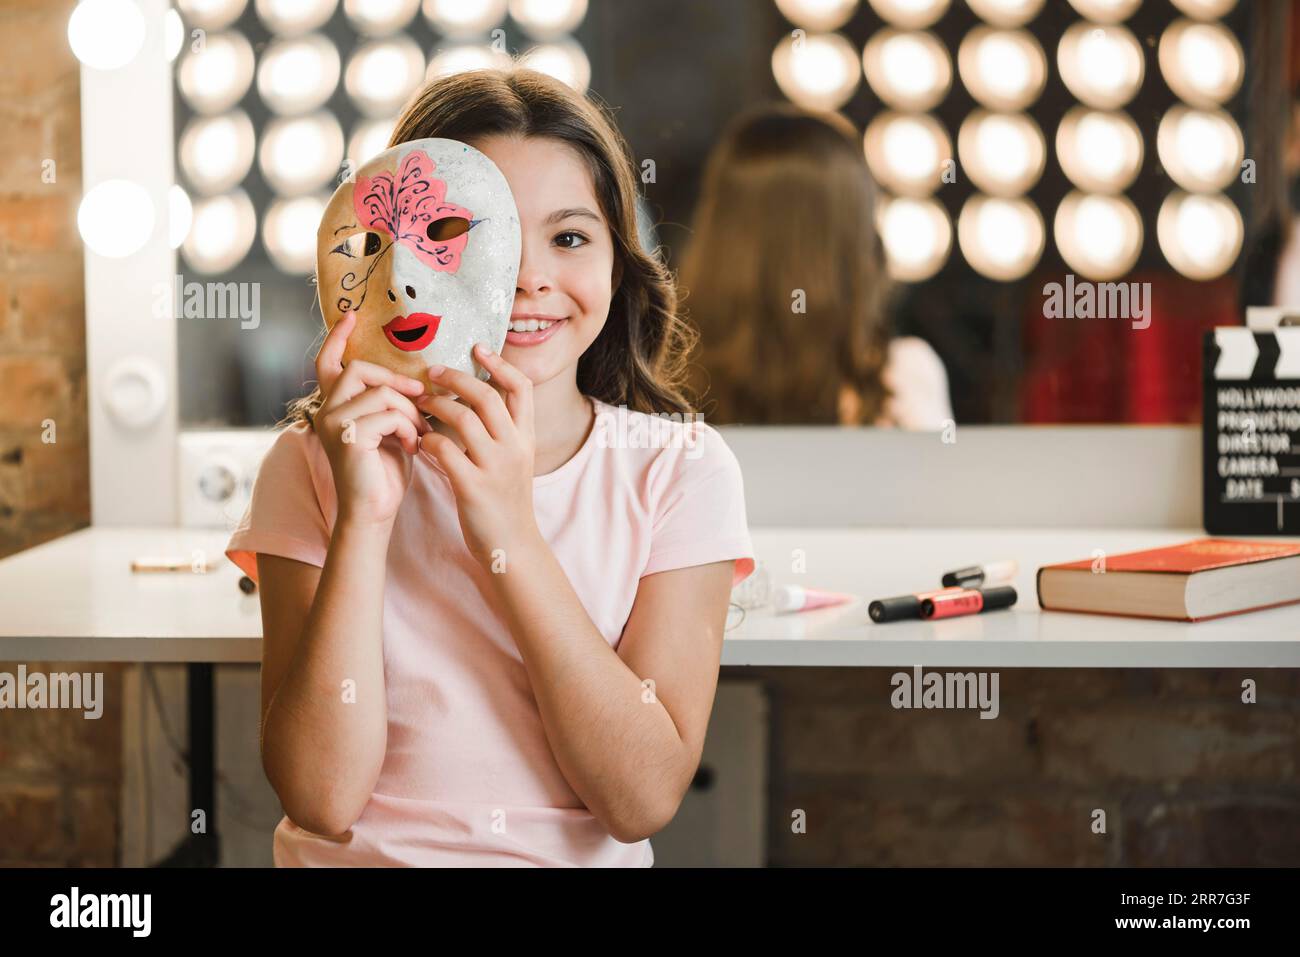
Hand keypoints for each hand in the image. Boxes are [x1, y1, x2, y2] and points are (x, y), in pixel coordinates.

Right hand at [313, 310, 431, 527]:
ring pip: (382, 392)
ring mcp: (332, 422)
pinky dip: (409, 429)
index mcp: (334, 406)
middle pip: (360, 369)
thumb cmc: (385, 472)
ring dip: (411, 412)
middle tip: (422, 397)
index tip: (351, 316)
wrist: (374, 512)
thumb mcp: (389, 429)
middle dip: (398, 380)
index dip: (337, 338)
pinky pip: (389, 414)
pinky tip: (414, 448)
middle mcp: (325, 411)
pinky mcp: (347, 436)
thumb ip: (390, 403)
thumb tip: (417, 380)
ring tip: (420, 434)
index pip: (327, 363)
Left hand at [416, 343, 539, 566]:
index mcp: (527, 438)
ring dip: (436, 406)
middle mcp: (515, 447)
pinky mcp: (474, 487)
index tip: (477, 347)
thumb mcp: (514, 461)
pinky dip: (427, 440)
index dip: (500, 364)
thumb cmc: (505, 500)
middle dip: (456, 379)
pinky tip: (419, 440)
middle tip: (432, 372)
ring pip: (463, 418)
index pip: (522, 388)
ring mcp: (496, 467)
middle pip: (487, 396)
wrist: (511, 546)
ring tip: (420, 404)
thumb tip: (474, 398)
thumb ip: (501, 432)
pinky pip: (444, 450)